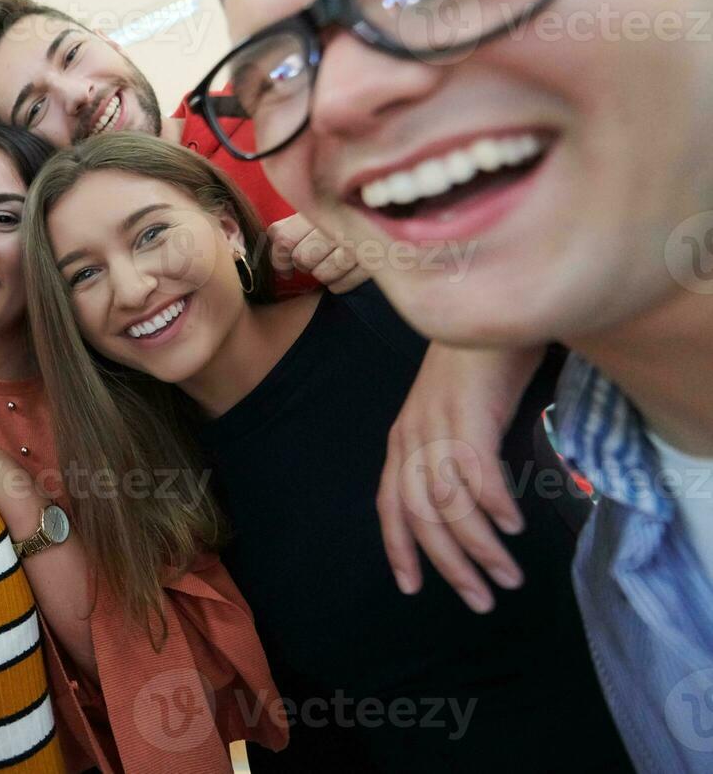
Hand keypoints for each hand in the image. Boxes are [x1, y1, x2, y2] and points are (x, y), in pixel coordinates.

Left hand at [266, 212, 368, 293]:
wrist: (386, 214)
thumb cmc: (344, 216)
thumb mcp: (316, 213)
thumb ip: (290, 227)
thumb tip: (268, 247)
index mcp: (318, 208)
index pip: (283, 238)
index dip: (279, 257)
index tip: (284, 266)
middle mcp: (336, 224)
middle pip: (302, 258)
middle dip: (303, 264)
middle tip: (314, 259)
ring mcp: (355, 243)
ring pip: (320, 274)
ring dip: (322, 274)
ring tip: (331, 264)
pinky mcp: (371, 262)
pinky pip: (340, 285)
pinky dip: (339, 284)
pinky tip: (345, 272)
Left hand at [378, 344, 544, 612]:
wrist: (488, 302)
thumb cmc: (478, 362)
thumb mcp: (452, 412)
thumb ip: (452, 452)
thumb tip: (471, 503)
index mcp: (402, 439)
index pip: (389, 505)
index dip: (399, 549)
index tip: (412, 588)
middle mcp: (411, 436)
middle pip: (420, 517)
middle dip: (449, 565)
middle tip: (480, 599)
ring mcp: (437, 424)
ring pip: (448, 504)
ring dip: (479, 547)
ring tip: (507, 574)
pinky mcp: (468, 414)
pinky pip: (475, 472)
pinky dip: (491, 505)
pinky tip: (512, 526)